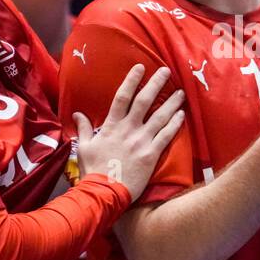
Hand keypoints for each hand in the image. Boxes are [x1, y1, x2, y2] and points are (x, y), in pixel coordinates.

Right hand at [73, 65, 185, 201]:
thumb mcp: (84, 148)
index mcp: (111, 126)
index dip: (132, 80)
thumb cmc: (93, 171)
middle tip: (166, 70)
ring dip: (172, 102)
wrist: (104, 192)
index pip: (122, 97)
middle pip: (144, 101)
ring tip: (181, 92)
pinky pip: (166, 136)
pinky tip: (182, 114)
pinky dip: (175, 124)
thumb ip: (84, 129)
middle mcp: (128, 129)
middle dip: (156, 84)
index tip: (140, 67)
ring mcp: (141, 141)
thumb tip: (77, 114)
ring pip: (160, 116)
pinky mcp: (151, 154)